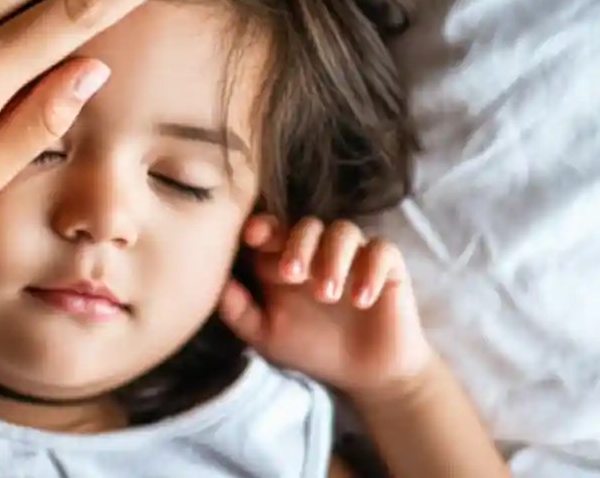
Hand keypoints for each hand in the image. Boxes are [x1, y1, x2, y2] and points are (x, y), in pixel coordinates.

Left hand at [218, 215, 434, 400]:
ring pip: (343, 231)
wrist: (365, 375)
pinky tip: (361, 298)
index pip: (272, 230)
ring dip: (333, 258)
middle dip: (297, 245)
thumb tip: (211, 283)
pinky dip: (370, 270)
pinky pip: (382, 251)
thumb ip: (238, 310)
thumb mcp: (266, 334)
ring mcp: (354, 254)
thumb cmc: (311, 348)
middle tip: (292, 275)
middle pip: (306, 226)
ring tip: (327, 292)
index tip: (253, 236)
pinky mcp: (388, 265)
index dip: (262, 227)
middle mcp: (318, 250)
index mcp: (285, 260)